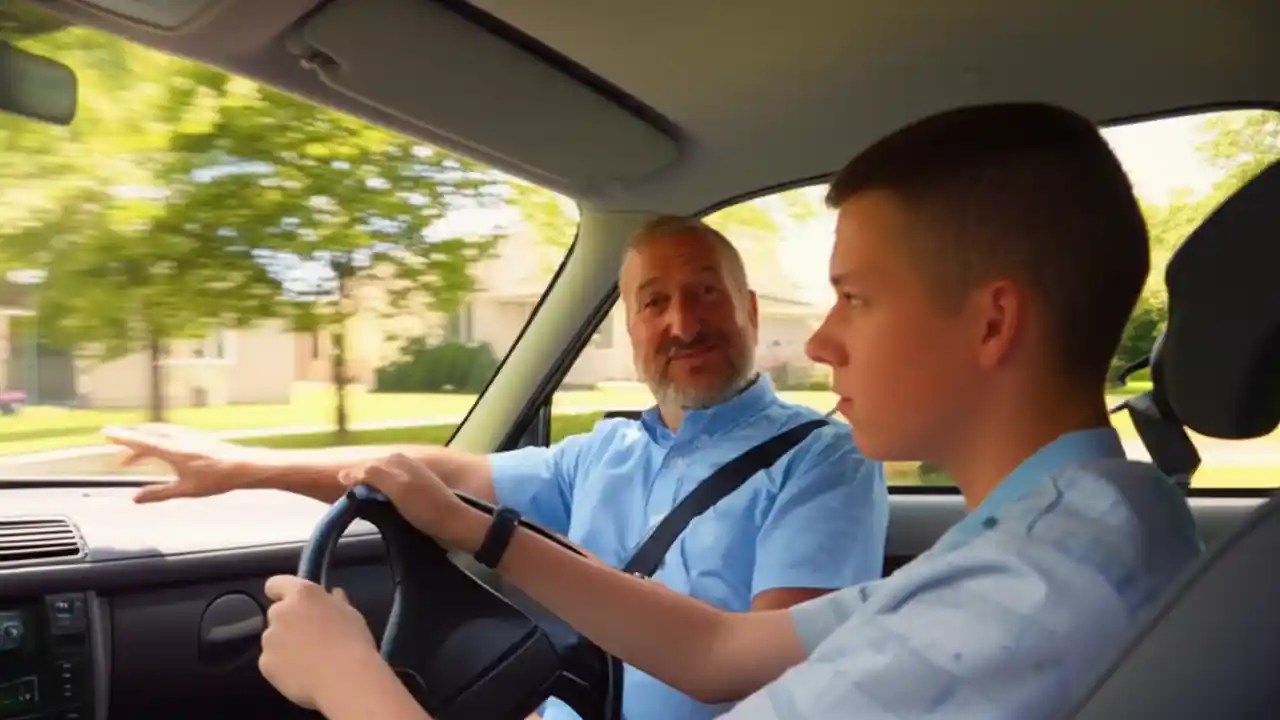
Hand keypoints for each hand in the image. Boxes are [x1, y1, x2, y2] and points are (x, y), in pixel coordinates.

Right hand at [103, 424, 248, 502]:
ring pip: (160, 434)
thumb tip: (135, 499)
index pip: (140, 441)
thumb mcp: (184, 490)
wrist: (245, 466)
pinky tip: (163, 450)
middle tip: (119, 455)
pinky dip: (159, 441)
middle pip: (148, 436)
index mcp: (171, 449)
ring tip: (137, 456)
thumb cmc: (217, 478)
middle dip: (131, 443)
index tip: (106, 432)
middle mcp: (178, 438)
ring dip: (145, 443)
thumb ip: (158, 494)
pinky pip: (172, 435)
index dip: (122, 438)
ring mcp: (190, 436)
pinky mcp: (199, 438)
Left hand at [260, 575, 378, 710]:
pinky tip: (302, 674)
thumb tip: (332, 595)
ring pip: (274, 639)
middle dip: (288, 623)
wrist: (344, 678)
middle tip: (309, 637)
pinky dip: (282, 667)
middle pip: (277, 613)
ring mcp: (269, 638)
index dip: (282, 591)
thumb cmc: (353, 641)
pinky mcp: (265, 663)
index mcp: (302, 593)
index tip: (290, 600)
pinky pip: (272, 662)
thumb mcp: (350, 614)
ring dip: (285, 645)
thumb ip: (335, 602)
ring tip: (309, 660)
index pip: (277, 583)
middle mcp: (280, 612)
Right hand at [339, 453, 474, 550]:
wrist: (455, 524)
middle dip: (356, 486)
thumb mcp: (397, 488)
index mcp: (395, 460)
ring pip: (378, 484)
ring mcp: (408, 479)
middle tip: (342, 505)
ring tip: (355, 510)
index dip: (348, 479)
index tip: (333, 497)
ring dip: (366, 495)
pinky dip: (378, 501)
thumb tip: (344, 474)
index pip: (362, 466)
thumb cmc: (426, 506)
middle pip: (369, 473)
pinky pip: (387, 493)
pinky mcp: (413, 494)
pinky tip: (375, 512)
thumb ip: (372, 475)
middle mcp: (401, 465)